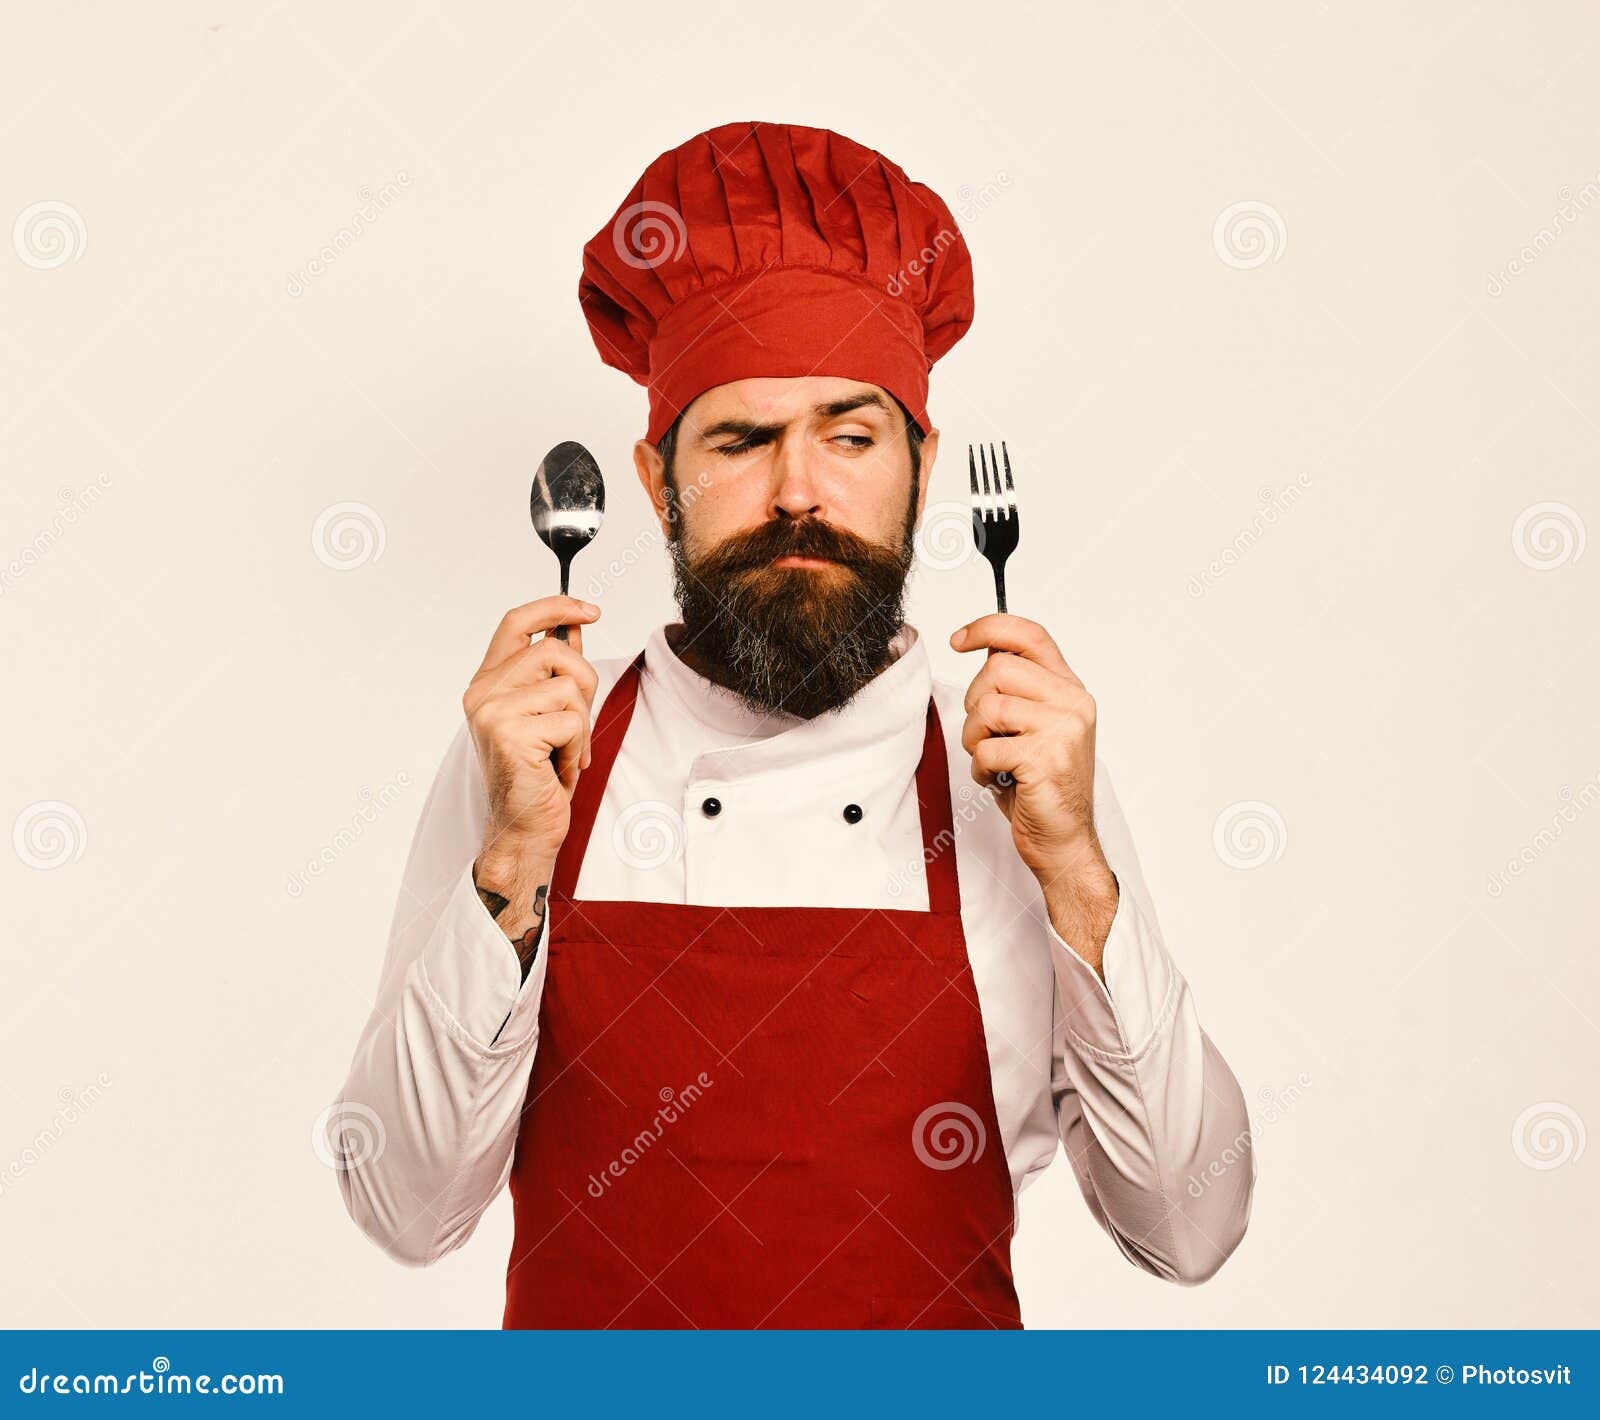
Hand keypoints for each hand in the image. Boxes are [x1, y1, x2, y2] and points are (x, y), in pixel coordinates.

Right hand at [463, 596, 599, 948]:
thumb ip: (557, 671)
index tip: (589, 610)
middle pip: (556, 652)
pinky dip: (576, 748)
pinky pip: (571, 721)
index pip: (516, 623)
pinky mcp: (510, 735)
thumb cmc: (537, 776)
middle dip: (585, 686)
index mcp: (488, 683)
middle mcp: (483, 693)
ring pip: (569, 687)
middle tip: (577, 726)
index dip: (554, 607)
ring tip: (564, 752)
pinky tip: (558, 768)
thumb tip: (575, 626)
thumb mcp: (549, 715)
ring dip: (582, 724)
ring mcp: (492, 713)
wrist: (524, 828)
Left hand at [952, 614, 1118, 968]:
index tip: (959, 639)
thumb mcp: (1034, 727)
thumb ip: (1019, 690)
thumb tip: (985, 651)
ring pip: (988, 707)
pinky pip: (987, 747)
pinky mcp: (1047, 758)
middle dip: (975, 703)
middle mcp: (1074, 703)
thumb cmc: (1040, 786)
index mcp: (1070, 690)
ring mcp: (1064, 729)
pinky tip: (1001, 781)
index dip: (989, 628)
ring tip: (994, 760)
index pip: (1029, 635)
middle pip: (998, 669)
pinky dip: (982, 769)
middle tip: (988, 735)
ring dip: (975, 739)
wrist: (1063, 841)